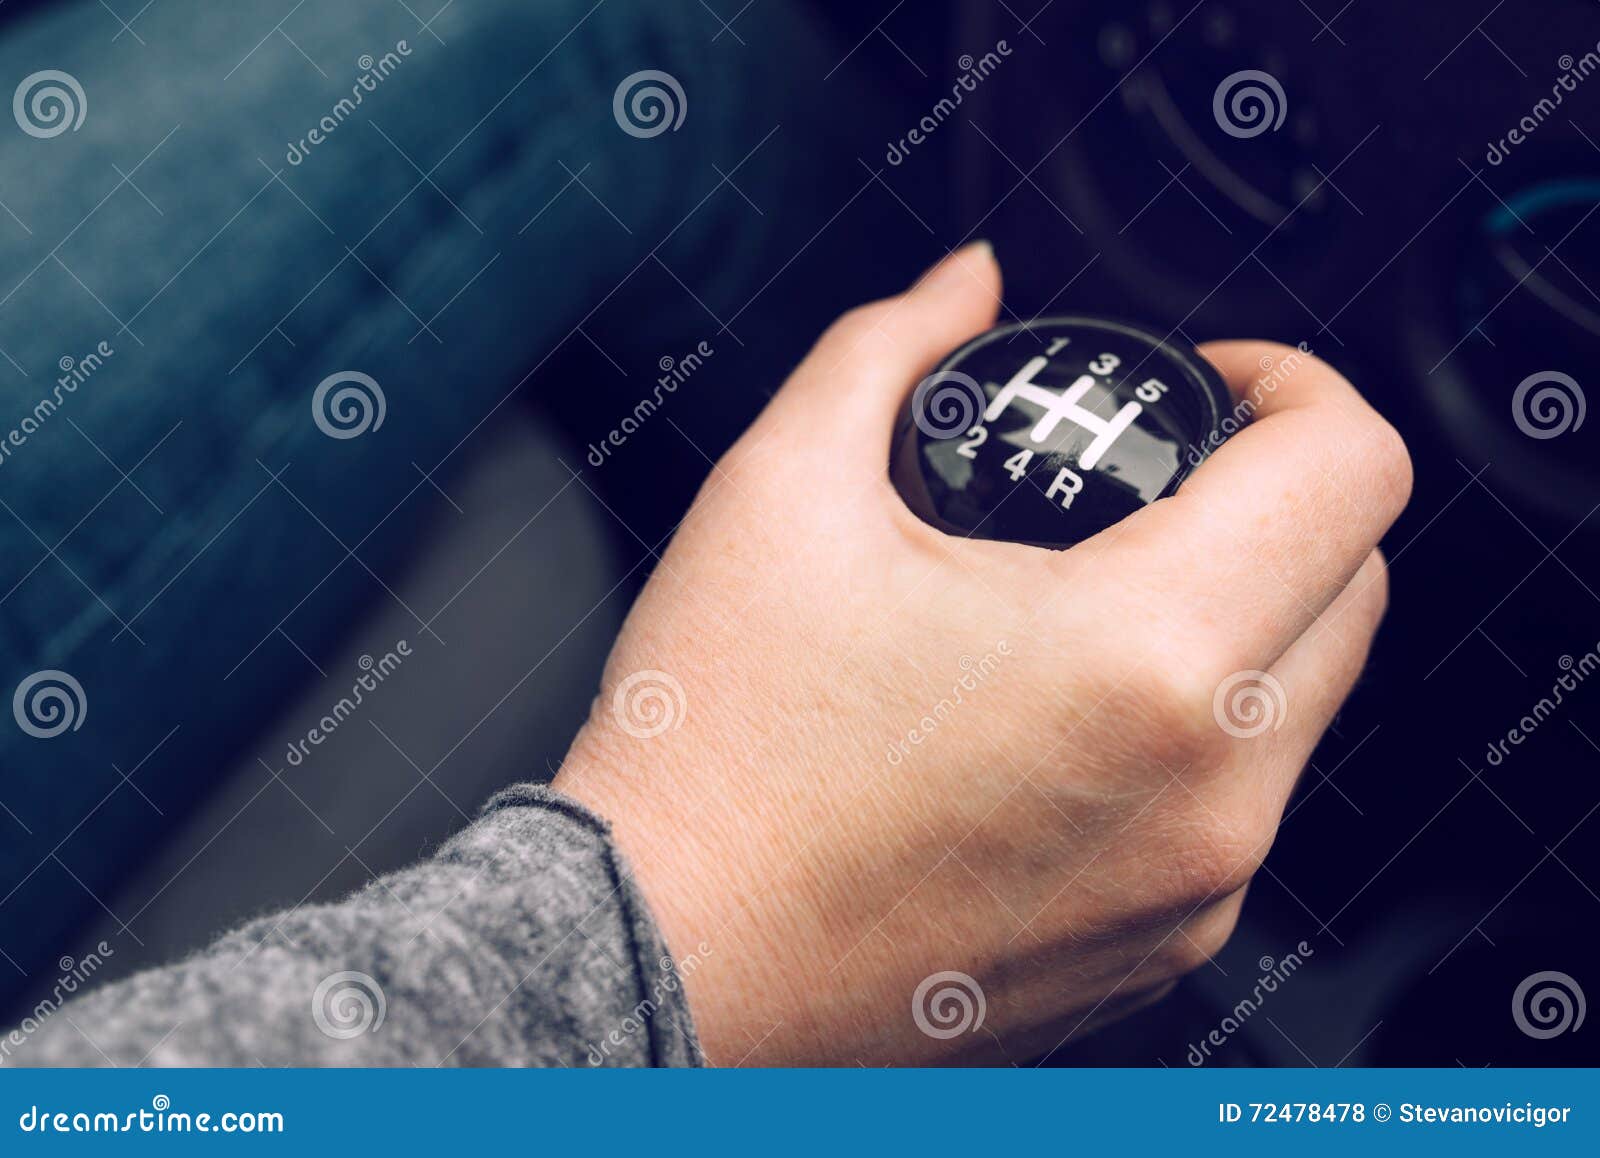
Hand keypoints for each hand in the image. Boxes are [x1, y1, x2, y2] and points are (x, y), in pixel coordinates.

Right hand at [554, 242, 1411, 1065]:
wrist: (662, 961)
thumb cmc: (712, 760)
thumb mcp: (779, 493)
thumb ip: (890, 346)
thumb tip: (965, 281)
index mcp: (1140, 657)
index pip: (1350, 469)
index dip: (1293, 384)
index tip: (1206, 387)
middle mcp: (1207, 793)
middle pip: (1356, 583)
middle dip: (1276, 498)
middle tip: (1148, 484)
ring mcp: (1195, 890)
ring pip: (1307, 700)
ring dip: (1243, 615)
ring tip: (1090, 601)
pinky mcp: (1161, 950)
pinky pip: (1241, 801)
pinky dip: (1194, 730)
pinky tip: (1064, 718)